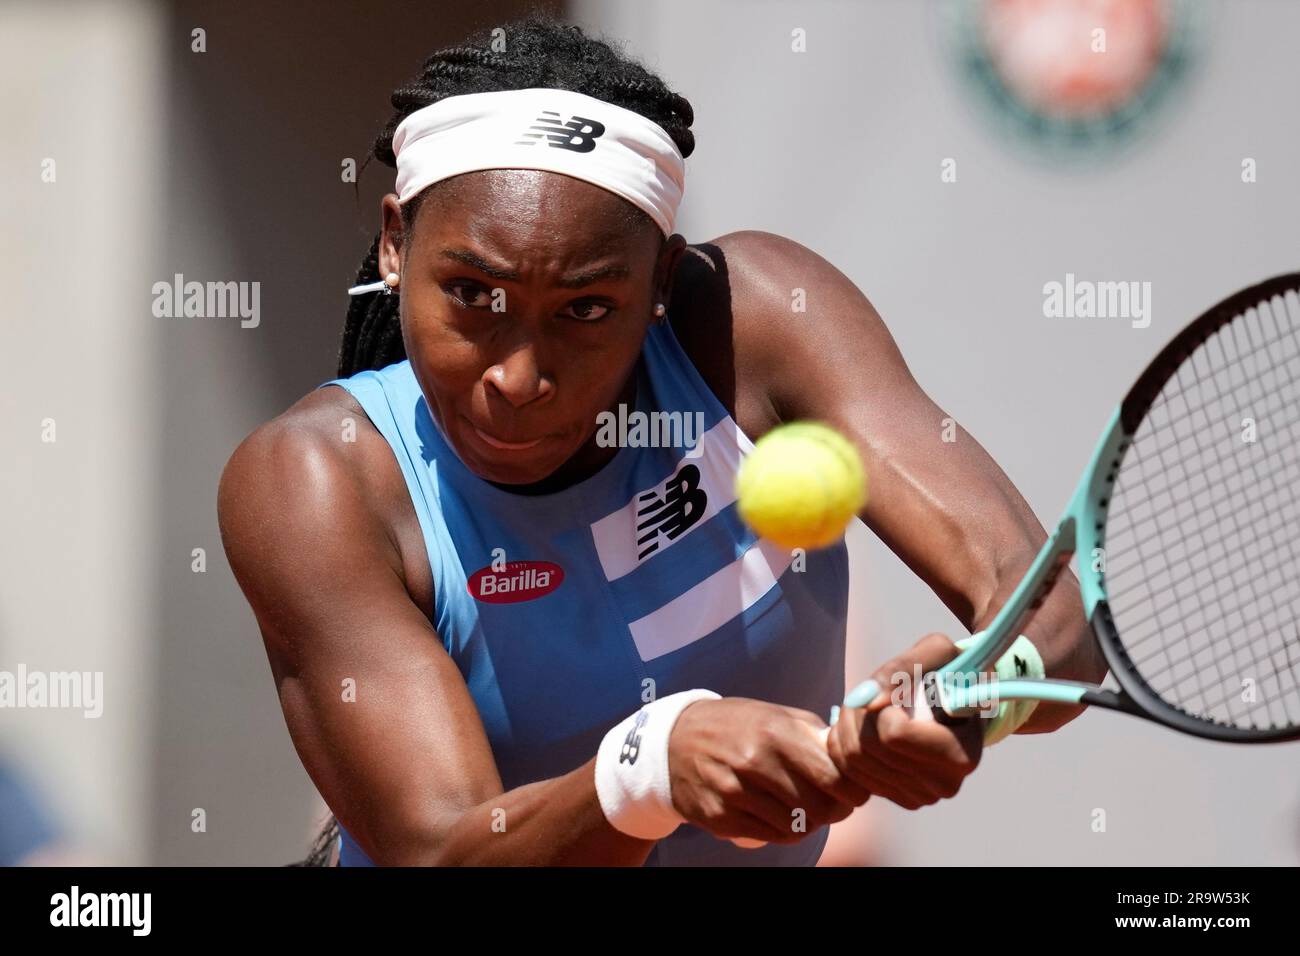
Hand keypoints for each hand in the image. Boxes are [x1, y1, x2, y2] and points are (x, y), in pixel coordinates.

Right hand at [668, 697, 871, 844]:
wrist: (673, 740)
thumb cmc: (737, 726)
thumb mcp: (775, 715)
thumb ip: (814, 734)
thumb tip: (852, 757)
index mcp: (775, 732)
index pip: (833, 777)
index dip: (852, 790)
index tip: (854, 792)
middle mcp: (753, 761)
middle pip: (819, 807)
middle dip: (834, 809)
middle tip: (833, 804)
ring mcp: (733, 791)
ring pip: (796, 826)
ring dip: (809, 821)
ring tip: (804, 807)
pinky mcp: (719, 817)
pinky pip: (770, 835)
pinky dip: (783, 830)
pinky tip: (779, 814)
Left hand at [826, 633, 982, 809]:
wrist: (953, 701)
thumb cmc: (948, 673)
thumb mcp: (935, 654)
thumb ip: (901, 670)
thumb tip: (869, 700)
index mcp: (961, 754)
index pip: (893, 734)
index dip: (881, 707)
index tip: (893, 691)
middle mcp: (944, 784)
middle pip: (868, 749)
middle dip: (858, 713)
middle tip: (869, 692)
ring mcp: (920, 796)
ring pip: (853, 761)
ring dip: (847, 725)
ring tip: (865, 706)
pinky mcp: (898, 798)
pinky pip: (848, 772)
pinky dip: (844, 744)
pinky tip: (860, 727)